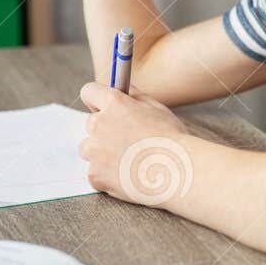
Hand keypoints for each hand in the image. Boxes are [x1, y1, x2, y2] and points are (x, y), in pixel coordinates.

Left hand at [78, 82, 191, 205]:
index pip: (89, 92)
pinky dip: (107, 177)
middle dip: (104, 130)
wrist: (176, 174)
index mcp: (114, 104)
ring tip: (129, 161)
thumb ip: (135, 96)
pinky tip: (127, 176)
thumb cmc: (171, 140)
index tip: (104, 108)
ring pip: (89, 150)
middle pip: (90, 124)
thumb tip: (124, 87)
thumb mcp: (157, 109)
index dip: (97, 100)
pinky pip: (95, 173)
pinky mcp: (95, 175)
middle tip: (128, 141)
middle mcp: (99, 124)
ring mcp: (94, 151)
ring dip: (102, 154)